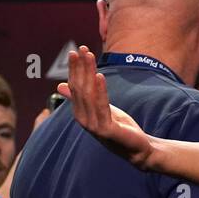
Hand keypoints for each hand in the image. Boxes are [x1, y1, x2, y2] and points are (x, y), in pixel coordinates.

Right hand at [57, 47, 153, 168]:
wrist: (137, 149)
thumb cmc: (119, 127)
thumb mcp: (100, 108)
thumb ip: (83, 97)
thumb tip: (60, 85)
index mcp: (80, 112)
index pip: (74, 86)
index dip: (75, 68)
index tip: (77, 50)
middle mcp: (83, 119)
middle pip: (80, 88)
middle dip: (80, 67)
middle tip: (81, 48)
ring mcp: (93, 125)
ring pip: (88, 94)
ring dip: (88, 73)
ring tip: (90, 56)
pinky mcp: (106, 129)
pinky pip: (102, 106)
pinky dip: (100, 90)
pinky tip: (100, 76)